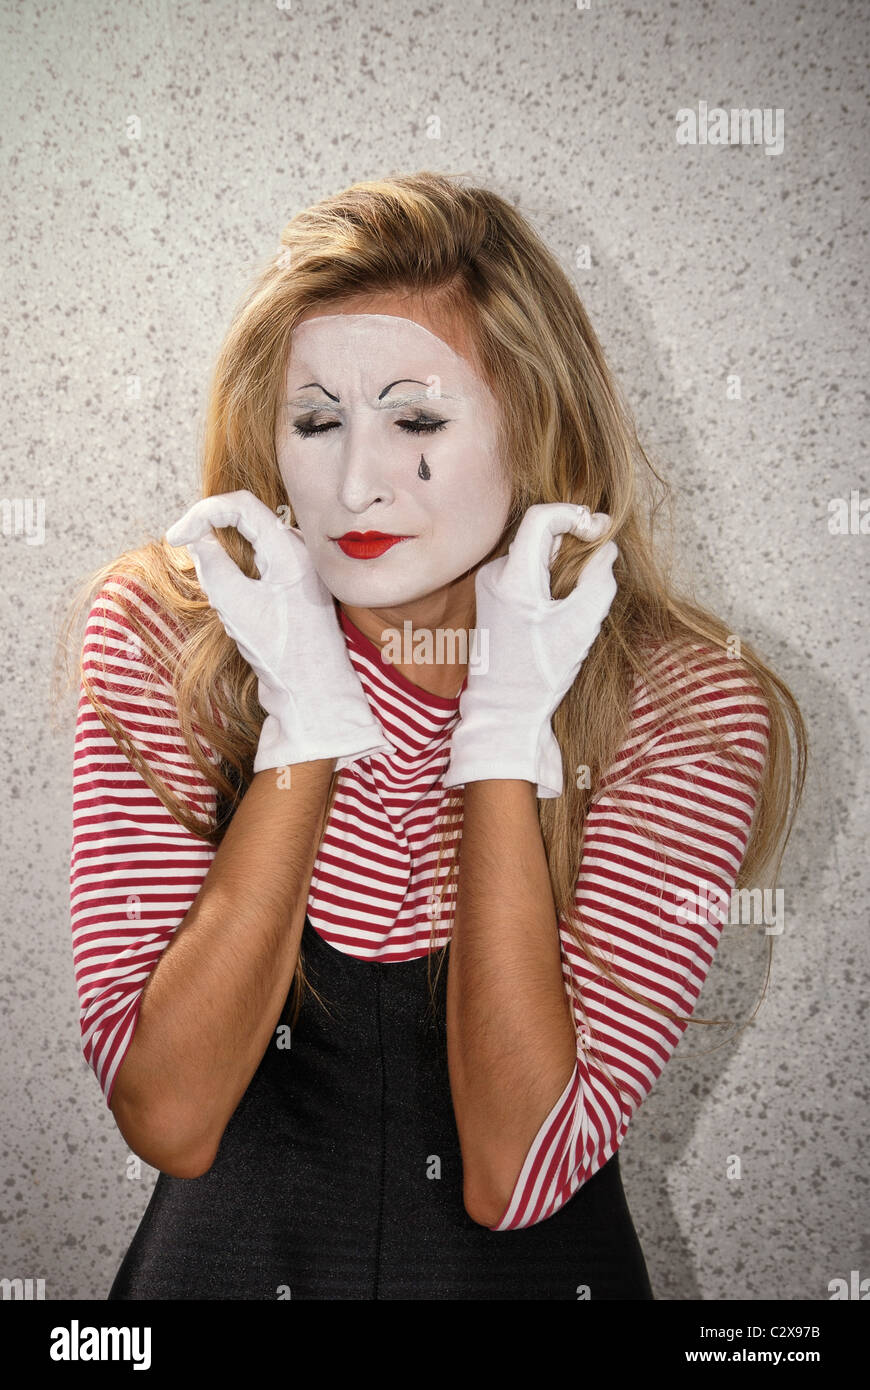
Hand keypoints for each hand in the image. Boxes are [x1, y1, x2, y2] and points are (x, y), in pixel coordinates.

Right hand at [165, 490, 394, 772]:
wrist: (314, 691)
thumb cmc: (280, 652)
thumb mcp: (235, 605)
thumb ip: (212, 564)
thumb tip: (195, 538)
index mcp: (291, 549)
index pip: (240, 505)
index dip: (201, 513)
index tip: (174, 539)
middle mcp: (300, 550)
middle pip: (246, 517)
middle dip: (210, 528)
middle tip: (183, 550)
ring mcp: (298, 566)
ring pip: (249, 539)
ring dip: (222, 551)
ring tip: (217, 589)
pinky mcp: (292, 583)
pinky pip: (257, 559)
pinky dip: (235, 568)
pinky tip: (235, 604)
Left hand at [442, 502, 617, 797]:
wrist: (505, 708)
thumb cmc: (541, 672)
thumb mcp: (581, 626)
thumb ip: (599, 581)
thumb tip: (606, 549)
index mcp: (513, 578)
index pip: (541, 518)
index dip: (575, 515)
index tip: (600, 532)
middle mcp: (495, 575)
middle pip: (539, 533)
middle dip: (573, 539)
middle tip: (601, 556)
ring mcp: (489, 585)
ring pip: (533, 551)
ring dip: (561, 558)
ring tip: (580, 587)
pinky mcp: (492, 596)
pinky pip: (525, 568)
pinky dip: (548, 573)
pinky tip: (560, 601)